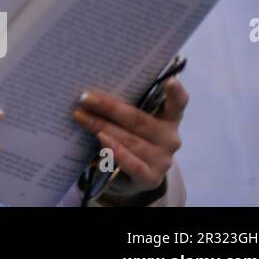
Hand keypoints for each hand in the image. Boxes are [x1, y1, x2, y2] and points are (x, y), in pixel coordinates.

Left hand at [72, 78, 187, 196]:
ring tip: (81, 117)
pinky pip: (132, 164)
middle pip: (138, 120)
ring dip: (102, 127)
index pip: (177, 104)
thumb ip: (125, 108)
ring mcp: (162, 159)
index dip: (175, 93)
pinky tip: (102, 140)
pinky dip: (116, 151)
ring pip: (130, 140)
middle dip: (109, 107)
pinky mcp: (150, 177)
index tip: (169, 80)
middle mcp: (169, 138)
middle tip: (85, 97)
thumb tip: (92, 92)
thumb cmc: (132, 139)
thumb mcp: (133, 123)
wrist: (134, 177)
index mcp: (169, 119)